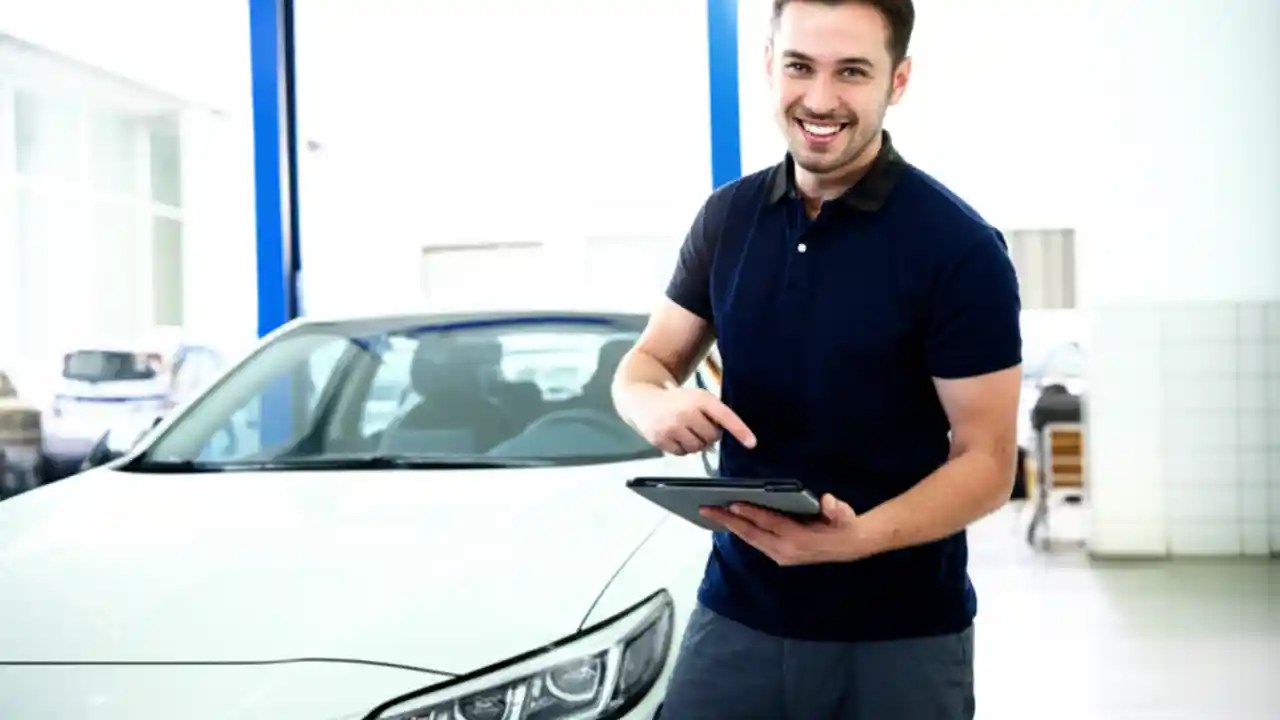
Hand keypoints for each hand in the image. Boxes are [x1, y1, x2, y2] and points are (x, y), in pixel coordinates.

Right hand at [631, 387, 756, 455]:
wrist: (641, 398)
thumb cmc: (676, 400)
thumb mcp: (696, 397)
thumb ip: (713, 415)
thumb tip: (718, 442)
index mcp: (699, 398)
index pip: (725, 416)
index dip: (740, 430)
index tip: (752, 443)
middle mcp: (685, 411)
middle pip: (713, 436)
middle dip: (709, 434)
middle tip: (697, 424)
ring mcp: (672, 427)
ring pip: (698, 447)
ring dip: (696, 442)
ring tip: (686, 429)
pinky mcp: (660, 439)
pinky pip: (683, 454)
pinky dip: (683, 448)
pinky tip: (675, 435)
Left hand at [699, 494, 869, 565]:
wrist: (851, 545)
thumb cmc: (844, 525)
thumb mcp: (844, 515)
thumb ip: (837, 509)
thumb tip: (829, 502)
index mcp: (797, 538)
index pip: (768, 522)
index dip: (749, 512)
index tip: (731, 502)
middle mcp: (784, 550)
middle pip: (751, 533)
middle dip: (727, 521)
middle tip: (705, 509)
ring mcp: (780, 555)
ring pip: (750, 539)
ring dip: (730, 526)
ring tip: (711, 513)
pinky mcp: (779, 556)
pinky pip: (755, 542)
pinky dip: (741, 531)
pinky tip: (730, 522)